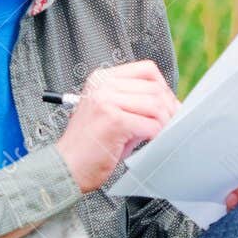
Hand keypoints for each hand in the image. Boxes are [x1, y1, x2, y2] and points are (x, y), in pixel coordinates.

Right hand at [55, 61, 179, 192]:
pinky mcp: (114, 119)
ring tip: (158, 134)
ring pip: (156, 105)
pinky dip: (156, 136)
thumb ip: (136, 102)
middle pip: (155, 88)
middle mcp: (103, 86)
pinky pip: (151, 125)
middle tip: (169, 123)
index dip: (163, 88)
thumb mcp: (111, 113)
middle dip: (169, 108)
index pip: (147, 70)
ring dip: (164, 123)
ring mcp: (107, 101)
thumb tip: (170, 102)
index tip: (166, 105)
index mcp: (102, 79)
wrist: (66, 167)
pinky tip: (148, 141)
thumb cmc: (91, 145)